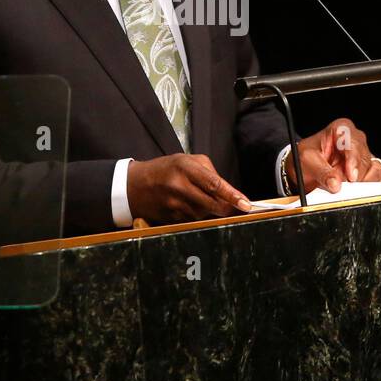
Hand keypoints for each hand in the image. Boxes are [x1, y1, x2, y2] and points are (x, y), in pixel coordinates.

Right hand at [126, 154, 253, 223]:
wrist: (134, 185)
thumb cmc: (164, 169)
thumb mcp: (185, 160)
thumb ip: (209, 172)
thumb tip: (228, 191)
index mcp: (185, 167)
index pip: (214, 184)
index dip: (232, 196)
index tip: (246, 204)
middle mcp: (178, 186)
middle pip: (212, 204)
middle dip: (226, 208)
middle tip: (235, 207)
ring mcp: (173, 204)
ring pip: (204, 214)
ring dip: (209, 210)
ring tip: (197, 198)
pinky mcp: (170, 218)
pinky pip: (192, 220)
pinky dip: (196, 215)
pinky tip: (187, 206)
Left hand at [285, 117, 380, 192]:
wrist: (306, 169)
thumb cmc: (307, 158)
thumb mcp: (307, 161)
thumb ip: (321, 172)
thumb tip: (335, 183)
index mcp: (342, 129)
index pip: (353, 142)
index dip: (353, 160)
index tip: (351, 177)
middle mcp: (356, 140)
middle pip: (366, 159)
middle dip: (356, 176)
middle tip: (345, 188)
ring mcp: (365, 155)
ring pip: (377, 170)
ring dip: (364, 183)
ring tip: (349, 190)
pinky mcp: (371, 170)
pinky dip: (376, 186)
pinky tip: (363, 190)